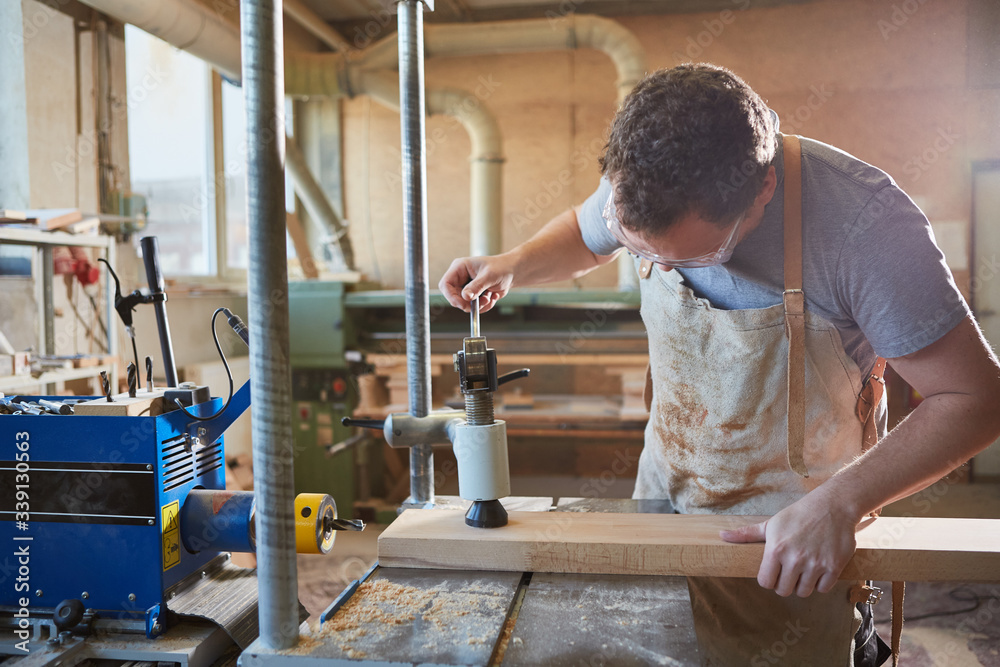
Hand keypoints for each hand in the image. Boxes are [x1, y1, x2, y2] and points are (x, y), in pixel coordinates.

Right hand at [438, 255, 514, 312]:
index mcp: (459, 268)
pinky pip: (473, 307)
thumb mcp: (489, 276)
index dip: (451, 296)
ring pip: (464, 304)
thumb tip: (465, 297)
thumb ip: (477, 286)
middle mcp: (460, 278)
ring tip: (490, 297)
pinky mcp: (474, 295)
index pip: (446, 284)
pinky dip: (484, 306)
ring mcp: (466, 287)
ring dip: (479, 305)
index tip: (463, 304)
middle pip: (454, 297)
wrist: (512, 272)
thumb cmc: (501, 267)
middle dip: (468, 303)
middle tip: (483, 302)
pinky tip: (493, 297)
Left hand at [719, 491, 859, 597]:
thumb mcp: (771, 523)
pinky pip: (823, 588)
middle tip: (789, 572)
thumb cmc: (798, 514)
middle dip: (784, 584)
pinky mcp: (834, 567)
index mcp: (776, 549)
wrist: (832, 506)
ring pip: (803, 592)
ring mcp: (815, 564)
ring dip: (802, 585)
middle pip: (784, 590)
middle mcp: (795, 559)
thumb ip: (747, 534)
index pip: (765, 582)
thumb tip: (722, 535)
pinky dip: (820, 583)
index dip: (768, 580)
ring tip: (803, 571)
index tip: (774, 573)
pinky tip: (818, 570)